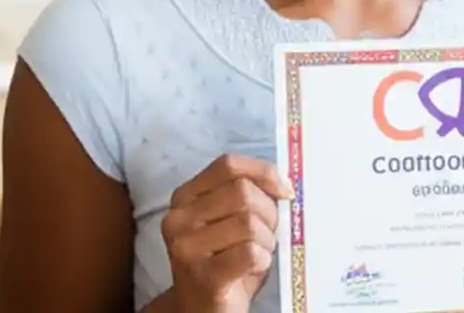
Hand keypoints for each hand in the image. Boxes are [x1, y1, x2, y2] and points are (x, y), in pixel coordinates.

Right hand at [162, 154, 292, 312]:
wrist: (203, 308)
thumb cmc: (226, 260)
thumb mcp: (232, 220)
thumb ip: (250, 195)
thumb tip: (285, 184)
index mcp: (185, 197)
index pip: (228, 165)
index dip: (263, 173)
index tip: (285, 191)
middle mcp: (178, 218)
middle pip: (243, 192)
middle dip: (269, 212)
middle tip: (268, 233)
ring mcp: (186, 247)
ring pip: (249, 223)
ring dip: (267, 240)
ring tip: (259, 253)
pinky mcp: (202, 275)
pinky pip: (250, 252)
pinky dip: (263, 259)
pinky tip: (254, 268)